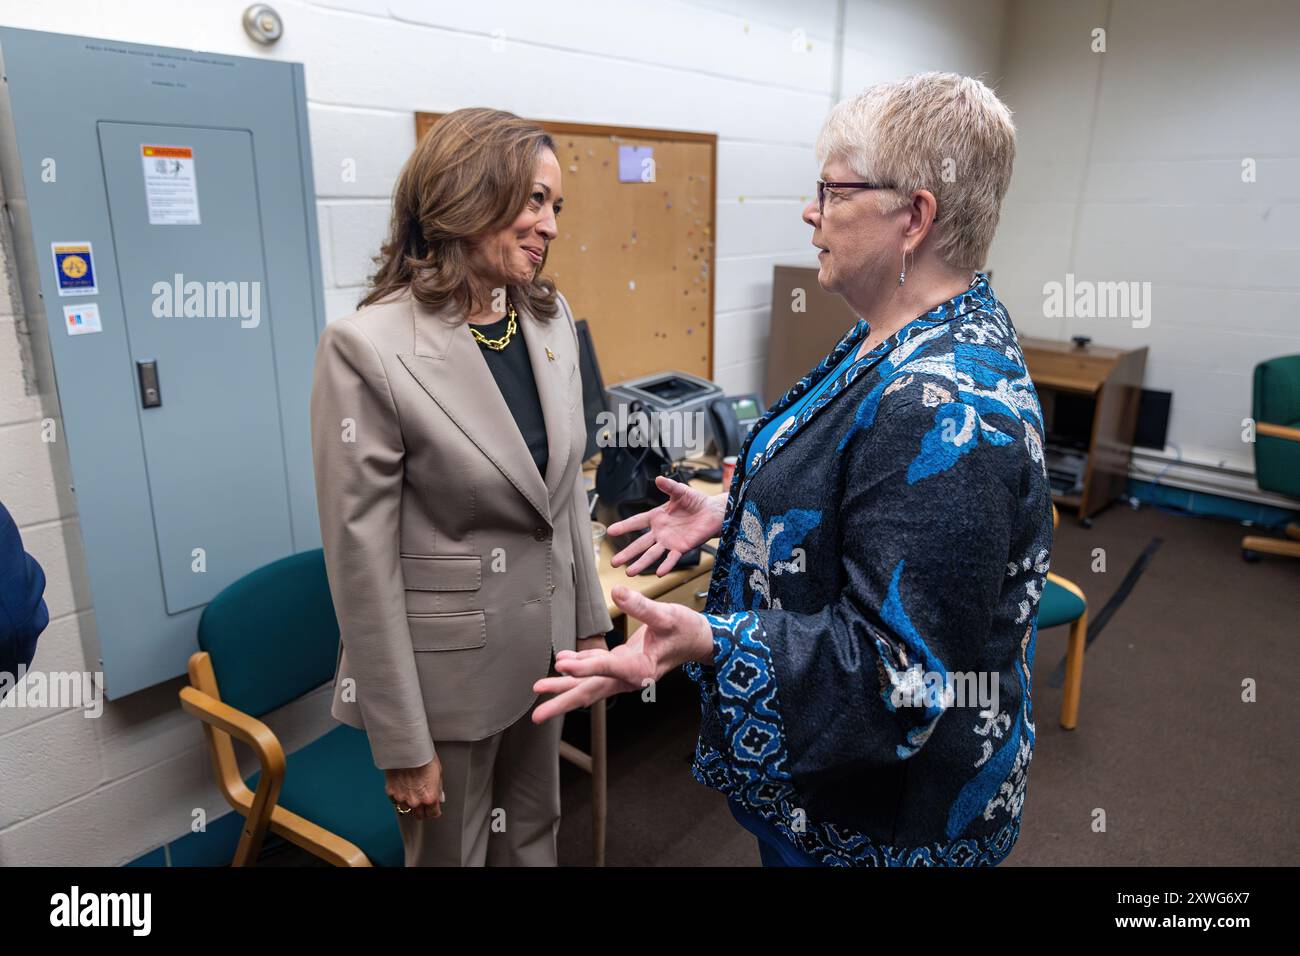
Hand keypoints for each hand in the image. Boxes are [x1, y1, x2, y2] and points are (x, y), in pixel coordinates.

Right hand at [384, 756, 443, 820]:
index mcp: (429, 798)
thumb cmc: (423, 758)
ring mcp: (402, 798)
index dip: (434, 810)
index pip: (433, 814)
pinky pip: (395, 801)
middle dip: (422, 810)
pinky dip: (398, 797)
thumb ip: (437, 789)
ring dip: (409, 803)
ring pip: (406, 809)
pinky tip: (402, 787)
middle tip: (422, 801)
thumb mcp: (438, 774)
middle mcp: (415, 801)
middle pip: (419, 815)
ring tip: (411, 791)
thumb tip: (439, 798)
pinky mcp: (391, 793)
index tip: (433, 808)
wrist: (407, 749)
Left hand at [531, 585, 713, 722]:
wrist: (698, 641)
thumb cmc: (686, 630)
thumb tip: (618, 592)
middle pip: (591, 691)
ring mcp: (623, 674)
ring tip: (539, 691)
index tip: (562, 665)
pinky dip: (577, 669)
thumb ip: (641, 607)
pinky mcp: (621, 666)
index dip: (584, 667)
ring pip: (589, 685)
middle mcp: (629, 678)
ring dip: (563, 688)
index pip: (607, 668)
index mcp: (641, 669)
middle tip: (537, 714)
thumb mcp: (668, 616)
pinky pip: (595, 672)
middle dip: (563, 701)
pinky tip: (561, 664)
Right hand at [608, 476, 725, 576]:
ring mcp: (669, 541)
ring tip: (630, 572)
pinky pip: (672, 558)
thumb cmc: (696, 501)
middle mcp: (660, 532)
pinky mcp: (682, 548)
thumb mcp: (680, 491)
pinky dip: (666, 565)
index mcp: (657, 517)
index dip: (624, 526)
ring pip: (652, 554)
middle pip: (640, 544)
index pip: (636, 522)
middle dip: (627, 553)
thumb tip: (659, 478)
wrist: (713, 512)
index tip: (610, 531)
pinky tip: (659, 573)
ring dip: (641, 563)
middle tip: (614, 562)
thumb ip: (669, 486)